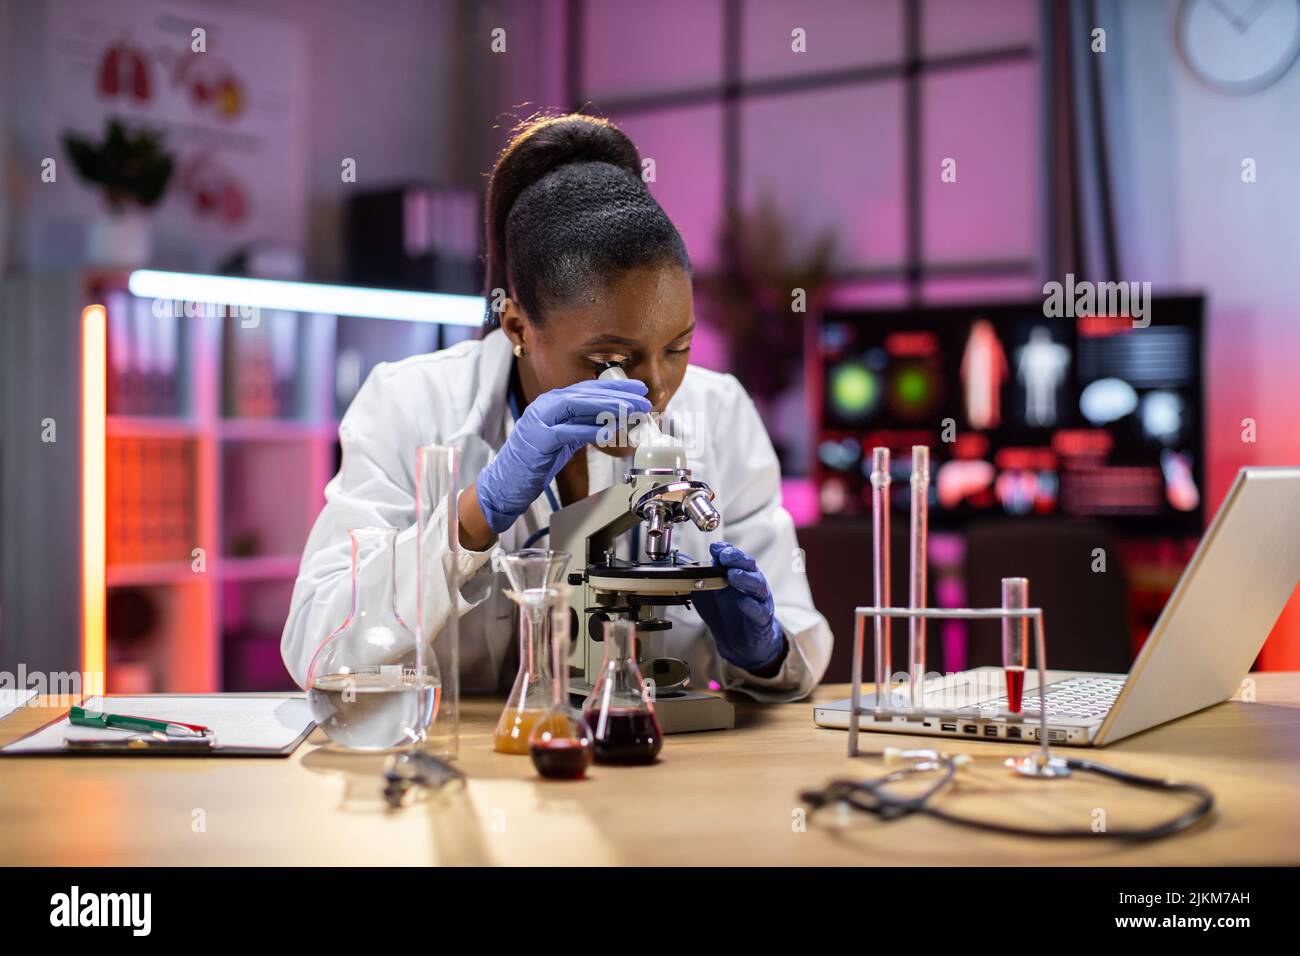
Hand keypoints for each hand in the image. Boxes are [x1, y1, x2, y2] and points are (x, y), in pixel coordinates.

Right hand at [475, 379, 649, 533]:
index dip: (616, 387)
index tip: (639, 389)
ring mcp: (539, 421)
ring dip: (608, 408)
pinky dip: (589, 430)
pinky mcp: (537, 440)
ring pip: (577, 406)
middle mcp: (544, 405)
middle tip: (643, 400)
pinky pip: (568, 432)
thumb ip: (584, 426)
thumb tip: (615, 422)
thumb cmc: (535, 462)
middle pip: (585, 393)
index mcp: (552, 402)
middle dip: (618, 395)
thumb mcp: (564, 439)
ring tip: (631, 411)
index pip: (588, 389)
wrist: (505, 484)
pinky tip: (609, 433)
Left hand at [692, 542, 784, 672]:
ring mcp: (760, 602)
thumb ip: (702, 578)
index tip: (715, 548)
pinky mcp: (762, 621)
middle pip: (749, 567)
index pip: (736, 558)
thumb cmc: (727, 612)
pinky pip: (760, 612)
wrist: (739, 642)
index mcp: (740, 574)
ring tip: (733, 575)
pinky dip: (752, 606)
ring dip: (745, 579)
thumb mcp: (709, 593)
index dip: (727, 550)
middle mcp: (752, 585)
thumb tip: (688, 564)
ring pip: (757, 586)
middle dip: (737, 559)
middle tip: (724, 556)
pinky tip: (743, 602)